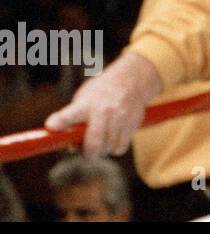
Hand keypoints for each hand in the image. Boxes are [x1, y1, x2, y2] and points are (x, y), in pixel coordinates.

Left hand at [45, 52, 162, 157]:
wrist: (133, 78)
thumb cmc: (101, 92)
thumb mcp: (83, 98)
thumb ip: (73, 121)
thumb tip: (69, 146)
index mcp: (86, 104)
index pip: (69, 115)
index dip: (60, 122)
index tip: (51, 126)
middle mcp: (103, 110)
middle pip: (93, 142)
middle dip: (88, 155)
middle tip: (87, 155)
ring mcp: (120, 117)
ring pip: (108, 147)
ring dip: (102, 150)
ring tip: (101, 143)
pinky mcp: (133, 123)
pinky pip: (121, 146)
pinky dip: (116, 148)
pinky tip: (114, 140)